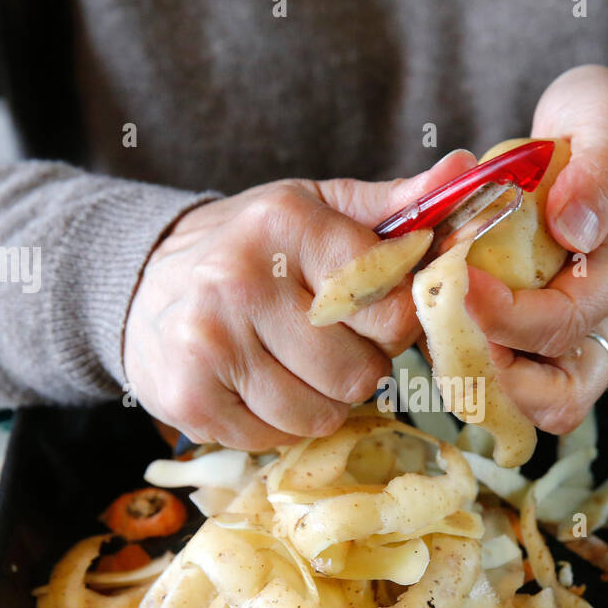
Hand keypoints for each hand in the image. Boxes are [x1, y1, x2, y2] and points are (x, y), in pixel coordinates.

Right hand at [123, 151, 476, 448]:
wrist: (141, 282)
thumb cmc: (252, 248)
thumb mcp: (317, 209)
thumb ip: (394, 205)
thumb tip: (466, 169)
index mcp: (286, 224)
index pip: (388, 303)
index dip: (396, 323)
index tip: (375, 315)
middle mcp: (242, 278)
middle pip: (360, 371)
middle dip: (360, 367)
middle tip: (329, 344)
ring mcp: (210, 341)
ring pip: (321, 414)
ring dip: (321, 403)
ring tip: (293, 366)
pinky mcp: (188, 397)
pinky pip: (275, 438)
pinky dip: (278, 424)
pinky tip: (257, 387)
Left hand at [465, 64, 607, 433]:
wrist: (604, 134)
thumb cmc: (607, 124)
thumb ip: (602, 167)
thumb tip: (575, 228)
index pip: (566, 323)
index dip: (507, 317)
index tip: (462, 282)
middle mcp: (604, 313)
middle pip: (561, 397)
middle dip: (493, 375)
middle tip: (444, 327)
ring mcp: (574, 330)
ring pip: (537, 404)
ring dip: (481, 382)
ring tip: (439, 331)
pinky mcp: (542, 332)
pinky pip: (513, 379)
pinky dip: (474, 366)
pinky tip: (442, 325)